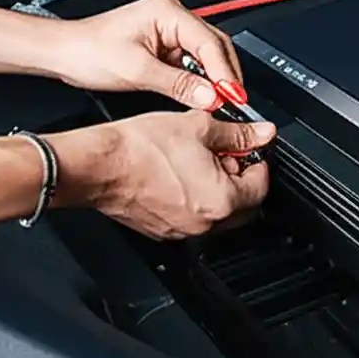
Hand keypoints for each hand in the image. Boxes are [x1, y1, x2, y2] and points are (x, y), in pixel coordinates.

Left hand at [51, 0, 242, 109]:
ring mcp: (170, 29)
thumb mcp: (137, 71)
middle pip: (214, 46)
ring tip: (222, 102)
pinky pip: (192, 62)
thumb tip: (210, 96)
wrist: (63, 53)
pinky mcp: (165, 44)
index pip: (209, 43)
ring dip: (214, 79)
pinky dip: (200, 80)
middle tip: (235, 102)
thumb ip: (178, 85)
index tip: (234, 96)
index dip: (224, 72)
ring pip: (206, 55)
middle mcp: (172, 15)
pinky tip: (204, 95)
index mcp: (168, 11)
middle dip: (226, 75)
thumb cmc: (88, 51)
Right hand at [51, 110, 275, 238]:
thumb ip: (238, 133)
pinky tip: (181, 174)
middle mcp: (205, 224)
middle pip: (244, 206)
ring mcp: (183, 231)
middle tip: (230, 153)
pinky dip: (196, 199)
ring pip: (218, 213)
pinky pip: (192, 218)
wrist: (97, 165)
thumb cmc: (139, 148)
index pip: (261, 187)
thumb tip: (261, 133)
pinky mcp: (162, 231)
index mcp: (222, 201)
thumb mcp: (199, 127)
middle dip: (243, 179)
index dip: (259, 162)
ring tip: (201, 160)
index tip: (252, 148)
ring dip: (220, 189)